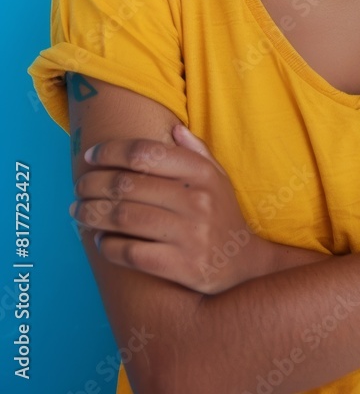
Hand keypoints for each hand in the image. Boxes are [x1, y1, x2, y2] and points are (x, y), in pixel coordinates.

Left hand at [70, 125, 274, 293]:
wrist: (244, 265)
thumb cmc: (223, 216)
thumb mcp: (217, 178)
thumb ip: (196, 152)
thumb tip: (173, 128)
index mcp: (201, 173)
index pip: (145, 153)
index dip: (111, 151)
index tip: (91, 156)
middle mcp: (196, 200)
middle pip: (127, 185)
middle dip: (93, 184)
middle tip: (78, 187)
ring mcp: (189, 234)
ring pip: (124, 218)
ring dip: (92, 214)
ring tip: (79, 212)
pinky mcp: (181, 266)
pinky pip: (132, 252)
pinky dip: (109, 246)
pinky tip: (101, 241)